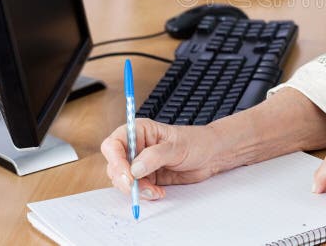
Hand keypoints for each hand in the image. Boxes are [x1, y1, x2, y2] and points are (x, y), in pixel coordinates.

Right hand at [100, 118, 221, 200]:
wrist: (211, 156)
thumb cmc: (196, 142)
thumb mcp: (177, 147)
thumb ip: (154, 157)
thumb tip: (134, 169)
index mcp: (139, 131)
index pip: (114, 144)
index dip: (116, 160)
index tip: (127, 175)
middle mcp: (135, 147)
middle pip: (114, 166)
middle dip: (126, 180)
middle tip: (138, 188)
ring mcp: (139, 163)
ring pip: (123, 181)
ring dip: (137, 189)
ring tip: (156, 191)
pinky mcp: (146, 177)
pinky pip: (136, 189)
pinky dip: (145, 194)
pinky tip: (159, 192)